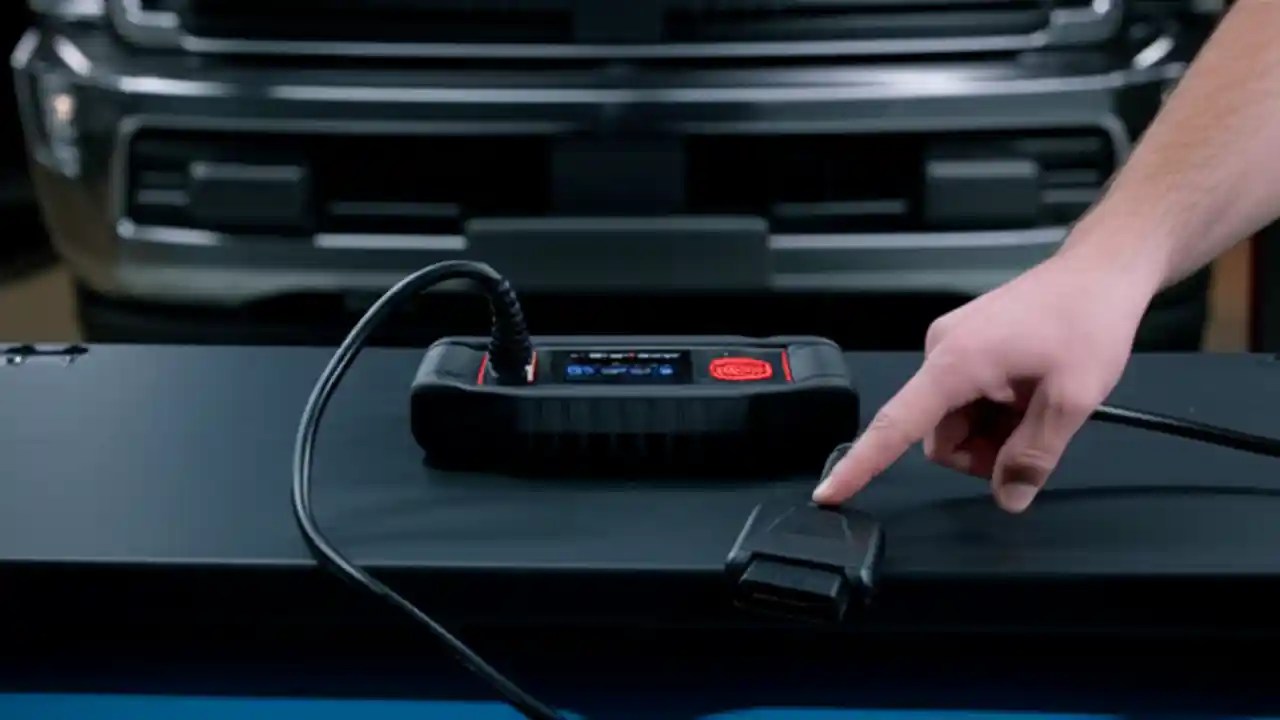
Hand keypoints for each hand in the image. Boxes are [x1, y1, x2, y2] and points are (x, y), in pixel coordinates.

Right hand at [812, 246, 1161, 512]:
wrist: (1101, 270)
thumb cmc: (1088, 321)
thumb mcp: (1073, 399)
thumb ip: (1035, 455)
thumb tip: (1009, 497)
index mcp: (955, 363)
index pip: (895, 426)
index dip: (861, 465)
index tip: (829, 494)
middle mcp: (940, 352)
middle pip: (935, 434)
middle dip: (980, 452)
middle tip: (1034, 440)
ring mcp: (950, 346)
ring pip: (952, 420)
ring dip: (991, 432)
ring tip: (1038, 408)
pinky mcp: (963, 344)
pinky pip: (964, 398)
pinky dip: (994, 411)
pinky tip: (1029, 394)